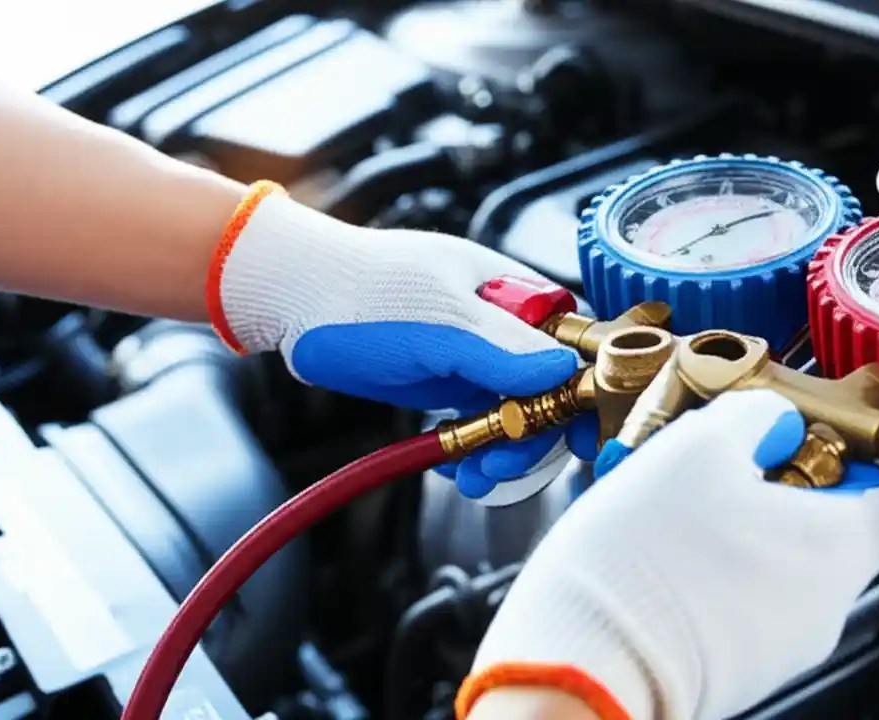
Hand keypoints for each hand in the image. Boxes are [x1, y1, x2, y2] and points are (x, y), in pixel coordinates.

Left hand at [208, 183, 596, 498]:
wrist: (293, 298)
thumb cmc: (361, 289)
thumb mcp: (438, 322)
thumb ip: (500, 348)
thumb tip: (561, 369)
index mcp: (514, 294)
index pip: (575, 347)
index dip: (584, 394)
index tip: (582, 437)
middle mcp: (503, 324)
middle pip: (550, 391)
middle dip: (534, 435)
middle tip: (507, 466)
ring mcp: (476, 354)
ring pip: (515, 412)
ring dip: (504, 450)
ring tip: (477, 476)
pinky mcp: (448, 379)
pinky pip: (480, 421)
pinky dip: (474, 448)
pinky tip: (457, 465)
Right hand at [459, 390, 878, 719]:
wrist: (585, 656)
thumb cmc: (645, 561)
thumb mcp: (700, 445)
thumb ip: (754, 416)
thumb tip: (771, 418)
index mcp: (838, 546)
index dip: (843, 455)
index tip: (800, 439)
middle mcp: (825, 607)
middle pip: (828, 531)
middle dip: (777, 491)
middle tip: (724, 468)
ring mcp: (781, 648)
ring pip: (780, 570)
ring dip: (740, 534)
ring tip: (679, 511)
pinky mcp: (735, 671)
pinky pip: (741, 608)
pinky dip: (713, 577)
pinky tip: (663, 557)